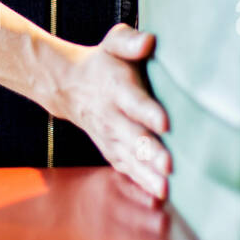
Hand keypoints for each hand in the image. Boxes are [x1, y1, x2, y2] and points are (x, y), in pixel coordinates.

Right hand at [58, 25, 170, 202]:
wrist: (70, 87)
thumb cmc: (105, 62)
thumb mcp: (113, 43)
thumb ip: (130, 42)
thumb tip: (149, 40)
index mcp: (116, 87)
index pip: (133, 101)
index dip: (147, 112)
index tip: (165, 123)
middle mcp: (112, 116)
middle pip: (132, 136)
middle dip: (150, 152)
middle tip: (170, 166)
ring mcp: (110, 138)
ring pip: (130, 159)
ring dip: (147, 175)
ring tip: (166, 190)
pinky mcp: (112, 152)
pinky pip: (126, 170)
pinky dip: (139, 185)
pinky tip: (158, 198)